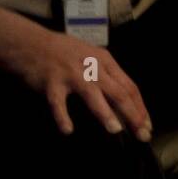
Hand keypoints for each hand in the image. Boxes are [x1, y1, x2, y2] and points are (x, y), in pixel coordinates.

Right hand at [19, 31, 152, 139]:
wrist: (31, 44)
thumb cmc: (64, 53)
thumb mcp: (91, 58)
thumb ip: (106, 76)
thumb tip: (125, 104)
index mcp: (105, 61)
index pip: (129, 86)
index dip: (140, 107)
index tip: (146, 125)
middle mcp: (92, 66)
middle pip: (118, 92)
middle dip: (132, 114)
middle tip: (141, 134)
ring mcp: (72, 74)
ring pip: (93, 95)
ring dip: (105, 113)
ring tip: (115, 130)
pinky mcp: (52, 83)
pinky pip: (58, 103)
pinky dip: (63, 117)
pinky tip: (68, 130)